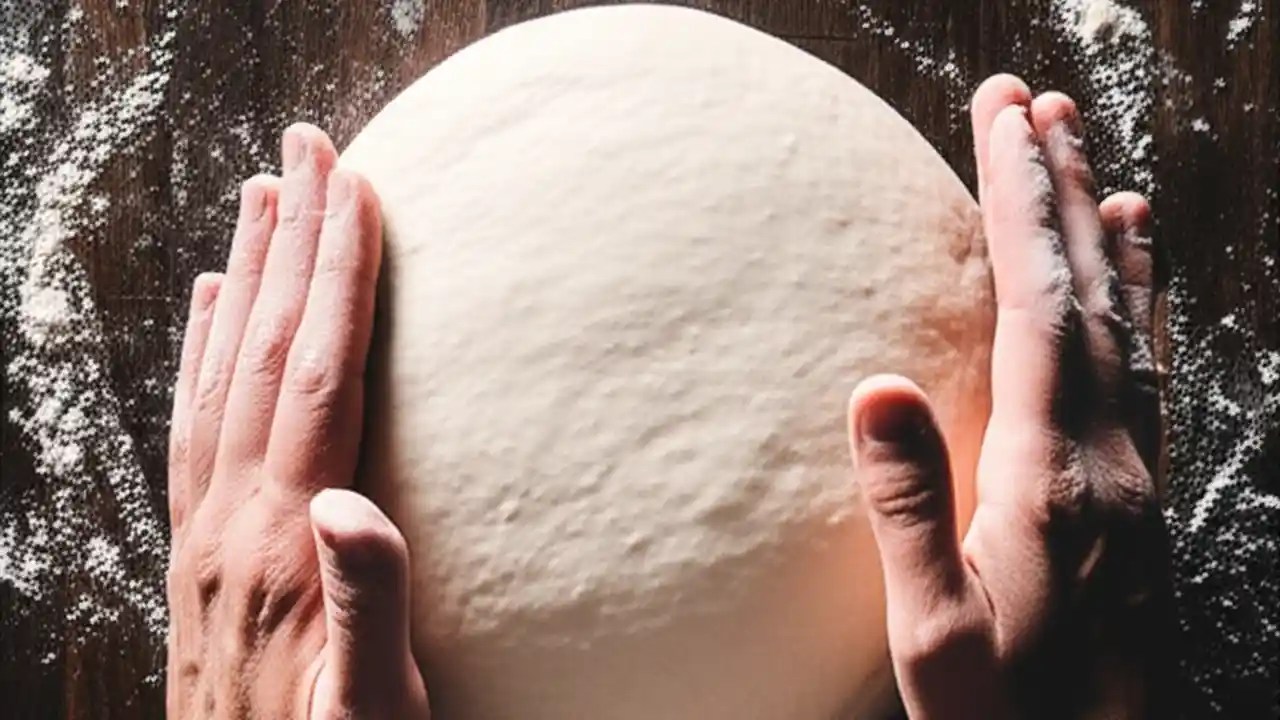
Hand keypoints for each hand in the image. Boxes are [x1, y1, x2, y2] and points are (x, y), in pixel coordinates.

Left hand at [166, 124, 427, 717]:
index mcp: (280, 547)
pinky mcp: (195, 549)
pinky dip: (198, 353)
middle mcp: (228, 522)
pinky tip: (207, 308)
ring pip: (218, 374)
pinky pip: (190, 426)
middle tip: (309, 145)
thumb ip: (363, 609)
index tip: (357, 190)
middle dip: (289, 241)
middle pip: (260, 351)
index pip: (316, 379)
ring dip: (242, 277)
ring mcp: (201, 533)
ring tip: (261, 197)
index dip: (338, 279)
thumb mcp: (371, 711)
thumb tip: (352, 506)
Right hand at [848, 75, 1172, 718]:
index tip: (1003, 117)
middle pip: (1089, 290)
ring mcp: (1137, 476)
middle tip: (1035, 100)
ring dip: (1101, 232)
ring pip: (1126, 322)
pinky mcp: (1140, 499)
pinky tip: (1133, 280)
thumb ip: (909, 511)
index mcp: (1054, 475)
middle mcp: (1111, 456)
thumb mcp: (935, 638)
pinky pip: (1144, 371)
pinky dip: (1138, 304)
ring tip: (1090, 159)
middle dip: (1058, 185)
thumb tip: (874, 387)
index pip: (1038, 305)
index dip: (1019, 201)